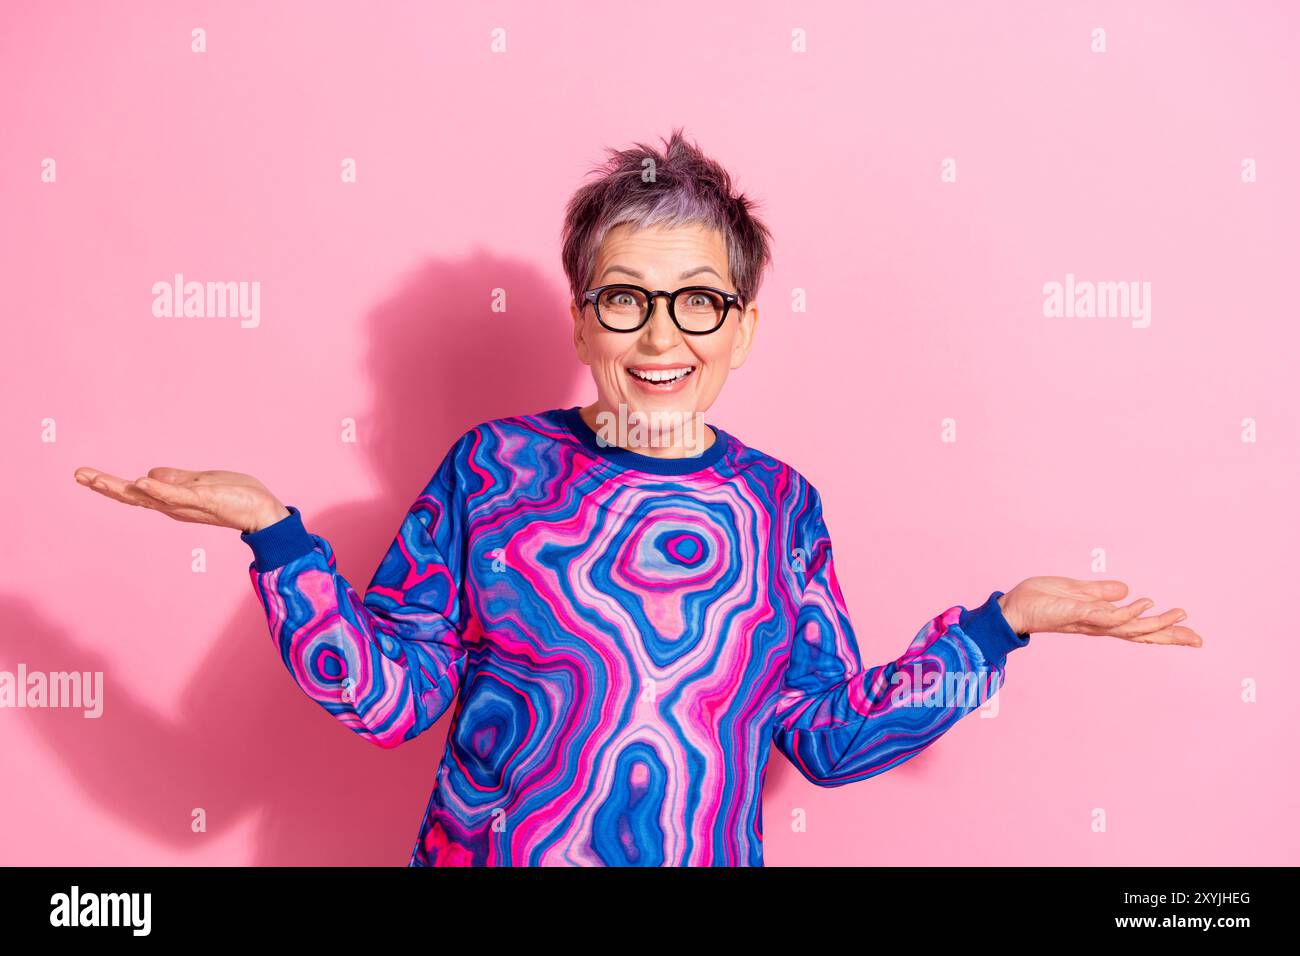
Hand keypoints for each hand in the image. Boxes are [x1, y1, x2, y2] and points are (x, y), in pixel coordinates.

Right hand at [74, 466, 290, 534]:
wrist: (263, 510)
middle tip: (78, 475)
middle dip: (104, 486)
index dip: (110, 484)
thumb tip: (148, 475)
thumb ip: (175, 480)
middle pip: (133, 497)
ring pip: (148, 496)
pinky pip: (177, 495)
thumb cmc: (235, 495)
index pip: (135, 492)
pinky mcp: (204, 501)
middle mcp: (173, 506)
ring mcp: (186, 505)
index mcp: (171, 500)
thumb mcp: (199, 483)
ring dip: (121, 486)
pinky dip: (159, 489)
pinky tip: (140, 481)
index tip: (84, 475)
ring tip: (95, 478)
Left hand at [998, 576, 1201, 647]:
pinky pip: (1108, 615)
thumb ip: (1100, 593)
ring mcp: (1090, 621)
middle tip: (1199, 640)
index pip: (1137, 627)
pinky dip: (1128, 611)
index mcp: (1100, 619)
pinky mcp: (1078, 614)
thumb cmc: (1038, 600)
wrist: (1011, 607)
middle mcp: (1099, 625)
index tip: (1189, 633)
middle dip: (1170, 637)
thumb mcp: (1075, 591)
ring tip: (1180, 615)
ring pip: (1131, 627)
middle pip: (1141, 634)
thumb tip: (1127, 590)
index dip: (1163, 630)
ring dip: (1157, 622)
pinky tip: (1146, 603)